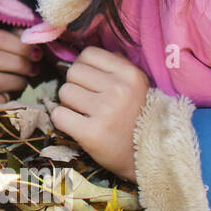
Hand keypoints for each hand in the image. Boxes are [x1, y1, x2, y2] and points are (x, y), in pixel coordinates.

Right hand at [0, 29, 40, 100]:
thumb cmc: (0, 64)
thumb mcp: (6, 47)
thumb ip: (18, 40)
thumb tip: (32, 39)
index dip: (20, 45)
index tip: (37, 52)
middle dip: (20, 64)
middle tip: (34, 69)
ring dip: (17, 81)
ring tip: (24, 81)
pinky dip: (7, 97)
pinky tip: (10, 94)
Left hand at [50, 46, 148, 179]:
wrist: (151, 155)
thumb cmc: (138, 117)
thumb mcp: (137, 86)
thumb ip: (115, 66)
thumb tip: (85, 56)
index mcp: (130, 74)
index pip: (88, 54)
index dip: (84, 67)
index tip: (91, 82)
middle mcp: (118, 90)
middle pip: (72, 72)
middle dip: (75, 86)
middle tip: (88, 101)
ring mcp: (105, 112)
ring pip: (63, 92)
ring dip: (69, 104)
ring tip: (85, 114)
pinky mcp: (91, 133)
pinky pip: (59, 115)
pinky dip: (63, 121)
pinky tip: (77, 126)